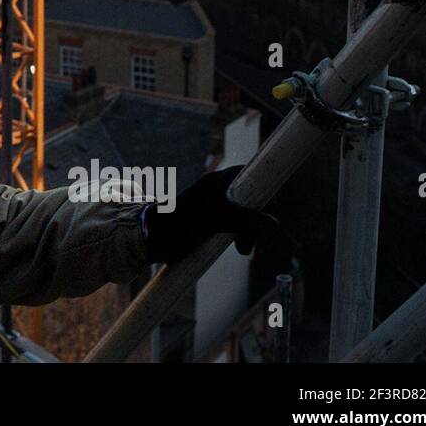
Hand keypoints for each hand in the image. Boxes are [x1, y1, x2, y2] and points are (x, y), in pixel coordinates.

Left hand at [143, 165, 278, 263]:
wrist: (151, 239)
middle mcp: (216, 191)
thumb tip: (274, 223)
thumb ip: (245, 220)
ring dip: (248, 231)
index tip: (269, 209)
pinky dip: (240, 235)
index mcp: (216, 182)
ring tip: (242, 250)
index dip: (264, 190)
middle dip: (256, 219)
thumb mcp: (215, 222)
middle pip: (250, 199)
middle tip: (250, 240)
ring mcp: (214, 207)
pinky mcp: (211, 223)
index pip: (250, 176)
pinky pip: (234, 225)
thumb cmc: (179, 225)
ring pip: (243, 215)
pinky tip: (239, 247)